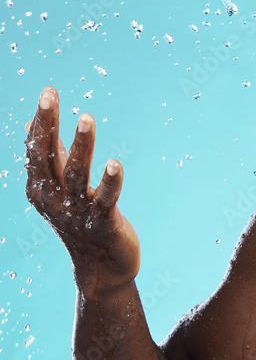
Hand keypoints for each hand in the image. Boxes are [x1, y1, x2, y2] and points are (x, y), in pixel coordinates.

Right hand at [24, 87, 139, 296]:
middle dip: (49, 125)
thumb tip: (37, 124)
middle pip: (49, 157)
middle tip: (50, 96)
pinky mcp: (103, 223)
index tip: (47, 92)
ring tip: (87, 119)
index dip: (41, 121)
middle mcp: (54, 200)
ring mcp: (77, 212)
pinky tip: (116, 164)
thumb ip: (52, 160)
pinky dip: (110, 182)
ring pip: (77, 174)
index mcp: (41, 189)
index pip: (36, 150)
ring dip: (82, 145)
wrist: (101, 267)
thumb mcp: (61, 190)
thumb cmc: (82, 222)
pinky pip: (106, 200)